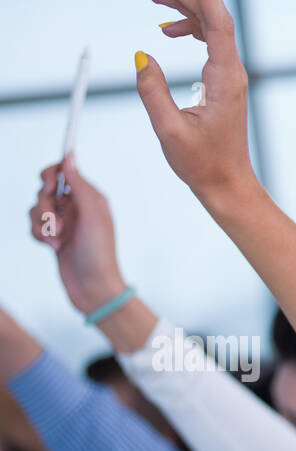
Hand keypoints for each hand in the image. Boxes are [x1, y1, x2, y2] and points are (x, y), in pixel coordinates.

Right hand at [29, 155, 126, 315]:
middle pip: (45, 190)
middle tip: (57, 224)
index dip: (51, 175)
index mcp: (91, 198)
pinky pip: (34, 225)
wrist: (93, 288)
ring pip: (36, 208)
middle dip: (45, 207)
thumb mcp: (92, 215)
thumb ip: (79, 184)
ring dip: (42, 225)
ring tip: (57, 241)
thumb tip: (69, 155)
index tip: (49, 188)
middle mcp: (77, 207)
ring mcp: (65, 222)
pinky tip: (52, 247)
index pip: (64, 171)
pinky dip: (39, 235)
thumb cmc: (99, 253)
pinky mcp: (54, 236)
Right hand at [136, 0, 258, 211]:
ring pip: (212, 27)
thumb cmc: (204, 164)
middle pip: (214, 17)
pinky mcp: (224, 83)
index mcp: (224, 78)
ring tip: (155, 3)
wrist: (228, 184)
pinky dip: (190, 29)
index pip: (217, 21)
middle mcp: (233, 72)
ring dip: (185, 10)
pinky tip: (168, 31)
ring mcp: (230, 76)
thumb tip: (141, 55)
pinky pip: (211, 43)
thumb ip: (153, 91)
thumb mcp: (169, 130)